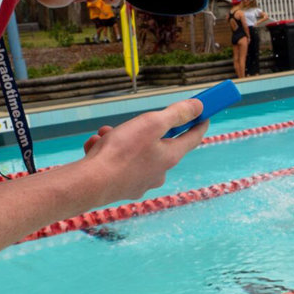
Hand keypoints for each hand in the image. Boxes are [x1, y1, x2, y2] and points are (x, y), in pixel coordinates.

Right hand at [81, 99, 208, 202]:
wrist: (91, 183)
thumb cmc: (122, 152)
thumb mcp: (152, 124)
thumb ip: (176, 114)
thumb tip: (198, 107)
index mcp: (170, 156)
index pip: (193, 137)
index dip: (199, 122)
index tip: (203, 112)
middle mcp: (159, 172)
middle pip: (160, 143)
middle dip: (143, 128)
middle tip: (129, 123)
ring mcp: (141, 181)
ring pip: (135, 151)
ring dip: (119, 138)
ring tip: (105, 136)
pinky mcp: (123, 186)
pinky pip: (119, 162)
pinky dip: (108, 152)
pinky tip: (96, 149)